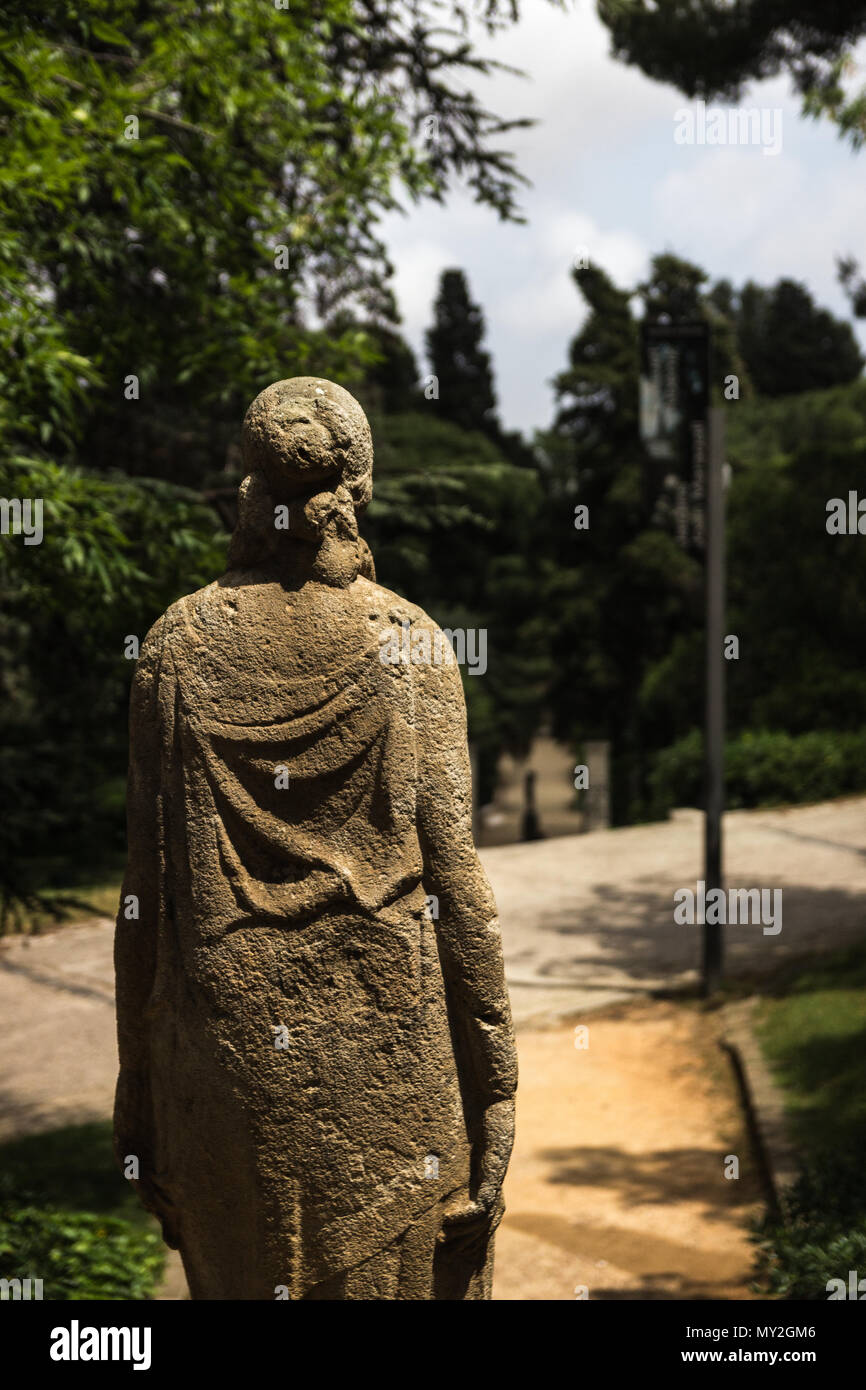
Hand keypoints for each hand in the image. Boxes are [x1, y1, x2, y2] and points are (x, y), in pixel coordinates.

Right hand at [438, 1097, 514, 1256]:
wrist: (494, 1099)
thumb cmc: (475, 1118)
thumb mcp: (459, 1145)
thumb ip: (449, 1159)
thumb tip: (422, 1163)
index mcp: (488, 1178)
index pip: (486, 1217)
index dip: (470, 1234)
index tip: (450, 1244)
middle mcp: (495, 1183)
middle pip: (488, 1225)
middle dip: (468, 1242)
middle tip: (445, 1250)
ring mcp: (496, 1179)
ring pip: (486, 1220)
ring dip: (464, 1234)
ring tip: (442, 1238)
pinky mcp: (495, 1173)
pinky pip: (484, 1205)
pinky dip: (467, 1217)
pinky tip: (449, 1220)